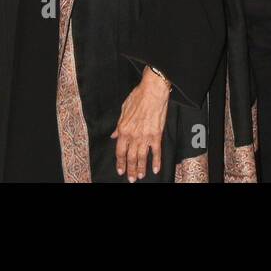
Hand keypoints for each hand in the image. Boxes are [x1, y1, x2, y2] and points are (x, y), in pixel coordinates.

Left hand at [110, 67, 170, 181]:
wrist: (152, 91)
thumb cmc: (137, 97)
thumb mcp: (123, 110)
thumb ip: (118, 125)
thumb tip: (114, 136)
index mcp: (123, 129)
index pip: (120, 151)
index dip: (120, 162)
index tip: (120, 170)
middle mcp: (133, 136)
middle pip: (130, 157)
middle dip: (130, 170)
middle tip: (131, 179)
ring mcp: (145, 137)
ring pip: (142, 157)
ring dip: (141, 168)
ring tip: (140, 176)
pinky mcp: (156, 135)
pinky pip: (156, 152)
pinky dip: (156, 162)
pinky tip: (156, 169)